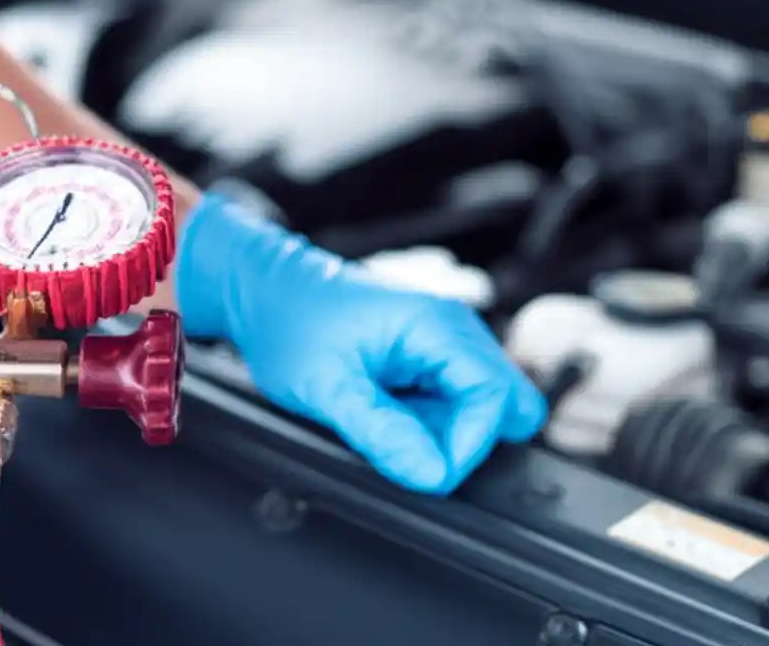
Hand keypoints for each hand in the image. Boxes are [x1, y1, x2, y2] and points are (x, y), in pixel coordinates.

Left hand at [176, 197, 546, 493]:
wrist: (266, 293)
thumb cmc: (289, 323)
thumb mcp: (326, 388)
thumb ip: (383, 434)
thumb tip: (432, 474)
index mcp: (437, 326)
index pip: (494, 398)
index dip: (467, 448)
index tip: (429, 473)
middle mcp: (453, 329)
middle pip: (502, 402)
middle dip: (464, 440)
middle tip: (411, 450)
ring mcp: (445, 342)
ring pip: (480, 407)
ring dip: (442, 431)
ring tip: (384, 420)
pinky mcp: (431, 357)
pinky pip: (453, 402)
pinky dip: (428, 421)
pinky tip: (387, 412)